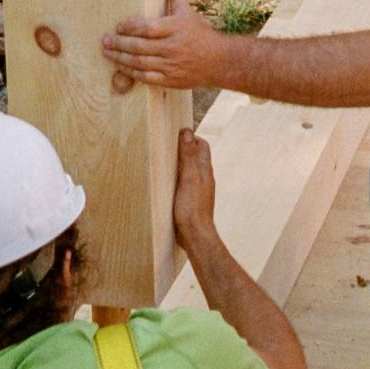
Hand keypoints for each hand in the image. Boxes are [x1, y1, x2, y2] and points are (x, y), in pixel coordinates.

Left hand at [103, 0, 223, 91]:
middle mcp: (172, 47)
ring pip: (140, 63)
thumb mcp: (186, 10)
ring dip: (121, 58)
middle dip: (119, 44)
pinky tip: (121, 67)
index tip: (118, 26)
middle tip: (105, 40)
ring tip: (107, 53)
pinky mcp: (169, 80)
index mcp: (175, 28)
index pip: (147, 28)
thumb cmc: (200, 33)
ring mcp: (170, 65)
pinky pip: (146, 77)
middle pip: (140, 47)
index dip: (130, 27)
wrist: (218, 61)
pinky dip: (132, 73)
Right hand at [172, 128, 217, 255]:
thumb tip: (187, 132)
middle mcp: (204, 178)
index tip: (175, 135)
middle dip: (185, 149)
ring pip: (191, 170)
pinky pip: (186, 184)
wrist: (195, 236)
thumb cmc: (192, 208)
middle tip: (167, 148)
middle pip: (197, 156)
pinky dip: (178, 179)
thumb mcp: (188, 178)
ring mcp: (199, 190)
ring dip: (181, 165)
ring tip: (165, 164)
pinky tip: (168, 185)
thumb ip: (188, 156)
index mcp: (204, 170)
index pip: (202, 145)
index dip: (190, 138)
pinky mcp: (192, 201)